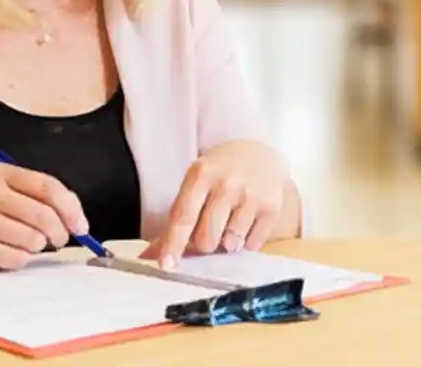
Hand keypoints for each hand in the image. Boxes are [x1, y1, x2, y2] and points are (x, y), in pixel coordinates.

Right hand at [0, 164, 87, 271]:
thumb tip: (75, 220)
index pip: (48, 187)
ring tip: (20, 243)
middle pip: (44, 215)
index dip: (71, 208)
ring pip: (33, 240)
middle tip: (58, 239)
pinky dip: (18, 260)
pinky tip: (4, 252)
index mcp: (0, 173)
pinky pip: (16, 259)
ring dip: (35, 247)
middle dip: (59, 232)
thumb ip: (34, 198)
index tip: (81, 225)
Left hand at [142, 140, 290, 268]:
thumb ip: (176, 219)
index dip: (174, 244)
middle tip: (210, 229)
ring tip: (230, 222)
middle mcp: (227, 183)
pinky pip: (251, 245)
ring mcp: (252, 195)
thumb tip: (149, 256)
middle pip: (206, 239)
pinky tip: (247, 222)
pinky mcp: (272, 208)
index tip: (167, 265)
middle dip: (204, 243)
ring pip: (229, 245)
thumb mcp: (196, 183)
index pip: (184, 217)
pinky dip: (246, 242)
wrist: (260, 154)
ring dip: (227, 243)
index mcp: (201, 174)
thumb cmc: (220, 173)